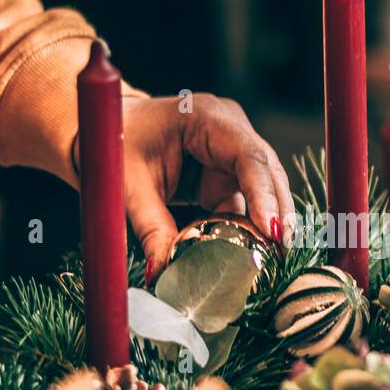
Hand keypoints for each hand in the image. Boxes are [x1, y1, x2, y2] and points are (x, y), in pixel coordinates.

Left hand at [117, 93, 293, 276]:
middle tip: (281, 253)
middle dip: (277, 214)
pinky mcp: (228, 170)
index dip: (264, 195)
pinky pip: (244, 201)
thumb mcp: (131, 187)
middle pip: (267, 173)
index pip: (249, 156)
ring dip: (264, 224)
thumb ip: (152, 229)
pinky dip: (245, 226)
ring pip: (262, 190)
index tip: (272, 232)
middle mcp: (229, 128)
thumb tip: (164, 272)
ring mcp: (232, 149)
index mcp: (206, 117)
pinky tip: (247, 250)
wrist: (109, 128)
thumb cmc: (118, 143)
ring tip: (270, 258)